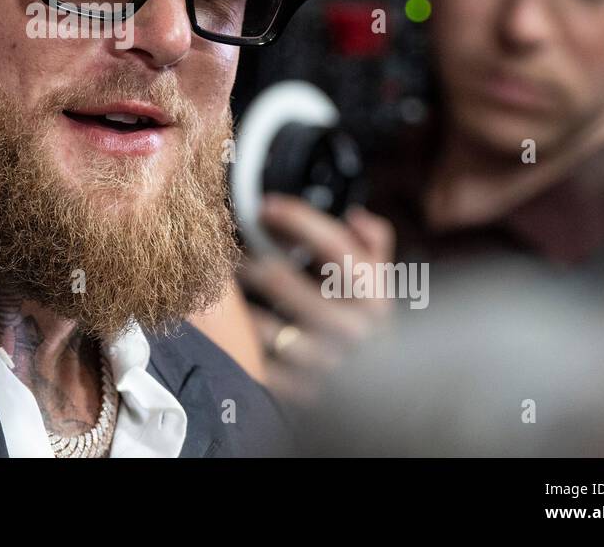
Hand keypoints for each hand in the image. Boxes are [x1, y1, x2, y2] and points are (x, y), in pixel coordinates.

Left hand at [240, 195, 394, 405]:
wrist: (378, 396)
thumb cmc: (367, 328)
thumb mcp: (379, 286)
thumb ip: (374, 245)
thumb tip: (357, 217)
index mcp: (374, 299)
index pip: (334, 246)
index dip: (297, 219)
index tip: (267, 206)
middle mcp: (352, 331)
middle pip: (283, 283)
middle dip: (250, 259)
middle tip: (230, 248)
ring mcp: (325, 365)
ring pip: (261, 326)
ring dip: (236, 301)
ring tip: (224, 284)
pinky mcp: (300, 392)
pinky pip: (256, 360)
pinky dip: (239, 340)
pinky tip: (229, 326)